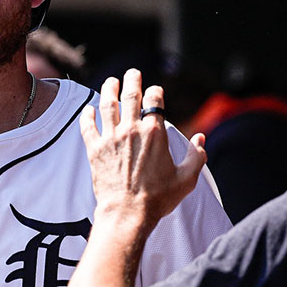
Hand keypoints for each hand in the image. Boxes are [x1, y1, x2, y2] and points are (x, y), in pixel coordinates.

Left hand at [79, 69, 205, 227]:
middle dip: (132, 81)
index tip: (155, 91)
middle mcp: (131, 130)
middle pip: (130, 96)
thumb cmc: (158, 198)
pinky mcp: (94, 150)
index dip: (155, 92)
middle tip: (132, 73)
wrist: (127, 213)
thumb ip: (197, 155)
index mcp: (154, 133)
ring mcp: (110, 138)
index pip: (154, 101)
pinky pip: (87, 126)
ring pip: (107, 105)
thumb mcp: (187, 178)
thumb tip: (200, 139)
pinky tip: (88, 109)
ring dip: (108, 90)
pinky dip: (87, 115)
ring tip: (110, 81)